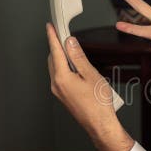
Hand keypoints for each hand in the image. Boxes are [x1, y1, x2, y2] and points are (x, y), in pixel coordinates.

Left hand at [46, 23, 132, 150]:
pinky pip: (60, 77)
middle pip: (53, 59)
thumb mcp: (91, 75)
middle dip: (57, 46)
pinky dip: (64, 67)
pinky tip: (75, 66)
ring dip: (61, 57)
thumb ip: (79, 57)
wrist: (100, 124)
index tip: (50, 26)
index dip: (53, 37)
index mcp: (62, 77)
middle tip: (63, 35)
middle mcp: (56, 84)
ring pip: (56, 68)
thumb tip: (70, 43)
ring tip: (71, 50)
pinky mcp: (63, 96)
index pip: (55, 51)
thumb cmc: (98, 103)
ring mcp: (58, 91)